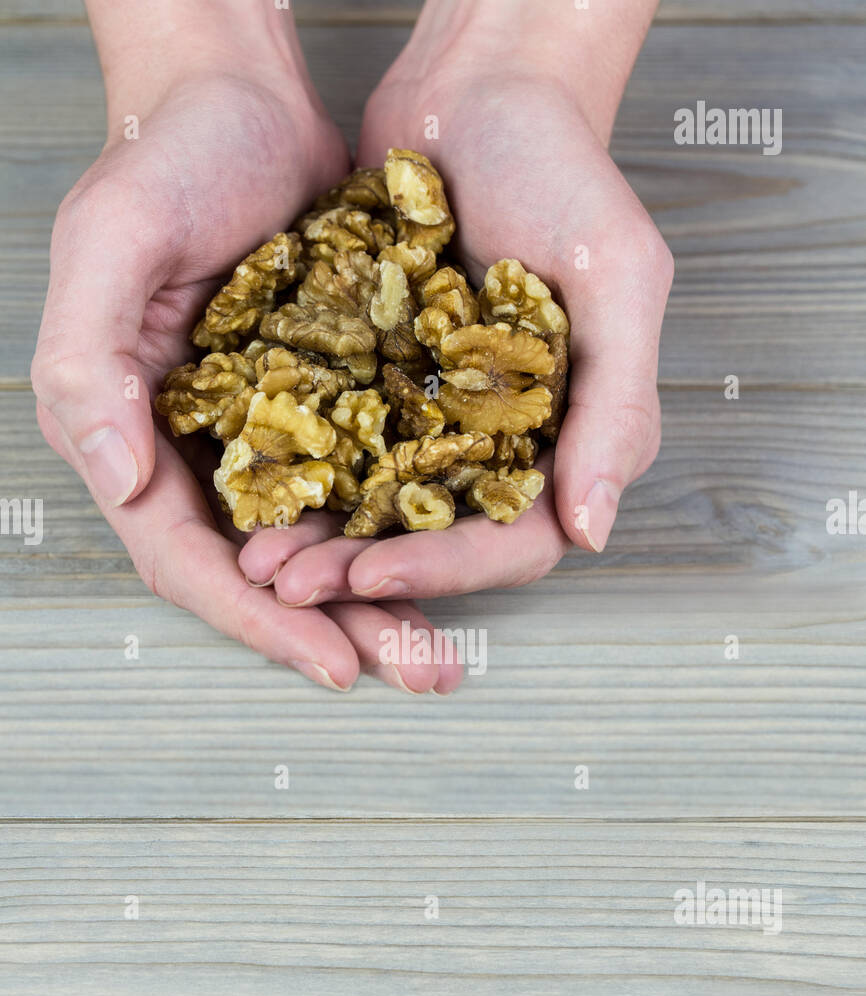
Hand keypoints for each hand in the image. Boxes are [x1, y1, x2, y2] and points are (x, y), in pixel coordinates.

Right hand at [31, 5, 460, 694]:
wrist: (240, 100)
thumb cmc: (166, 158)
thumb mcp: (111, 243)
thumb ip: (88, 360)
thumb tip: (112, 473)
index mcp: (130, 434)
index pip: (189, 561)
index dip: (259, 622)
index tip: (332, 661)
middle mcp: (193, 453)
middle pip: (264, 577)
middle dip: (341, 633)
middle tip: (419, 673)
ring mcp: (259, 438)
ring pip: (321, 548)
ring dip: (382, 603)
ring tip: (445, 651)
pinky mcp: (316, 411)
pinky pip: (359, 491)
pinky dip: (400, 533)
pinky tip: (451, 563)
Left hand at [237, 0, 671, 606]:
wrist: (477, 92)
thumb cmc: (563, 170)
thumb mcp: (616, 281)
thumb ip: (617, 408)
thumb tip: (595, 531)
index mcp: (569, 440)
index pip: (514, 541)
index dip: (445, 564)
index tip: (375, 566)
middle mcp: (501, 446)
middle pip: (435, 539)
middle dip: (363, 567)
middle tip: (291, 583)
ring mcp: (435, 421)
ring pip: (375, 510)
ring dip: (318, 541)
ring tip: (257, 557)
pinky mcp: (378, 387)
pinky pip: (334, 450)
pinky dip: (294, 477)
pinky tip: (246, 490)